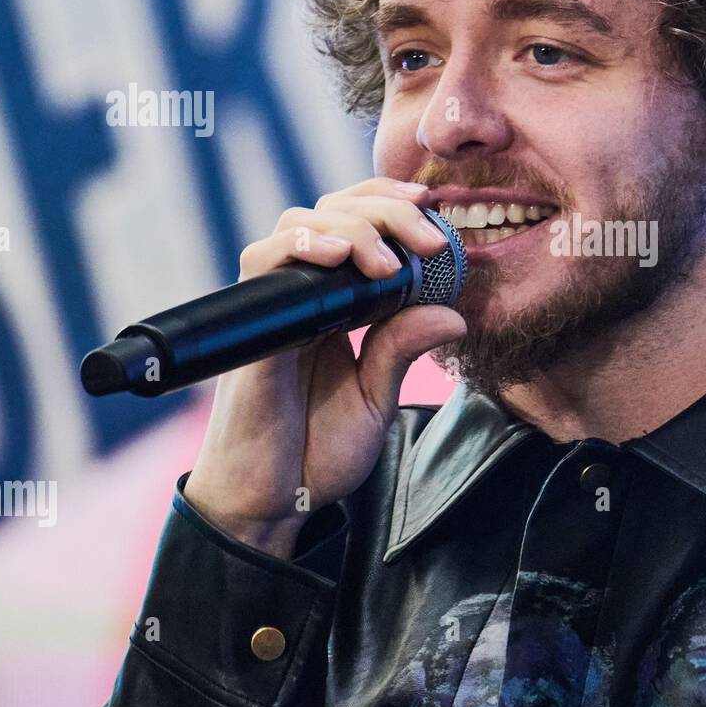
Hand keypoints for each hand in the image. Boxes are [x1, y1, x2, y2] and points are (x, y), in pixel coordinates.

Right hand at [183, 177, 465, 557]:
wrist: (272, 502)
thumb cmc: (316, 451)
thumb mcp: (376, 398)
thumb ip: (403, 350)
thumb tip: (453, 313)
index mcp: (336, 304)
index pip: (358, 224)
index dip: (390, 205)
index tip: (434, 209)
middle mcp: (303, 295)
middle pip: (333, 211)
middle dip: (384, 209)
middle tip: (428, 236)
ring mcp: (275, 306)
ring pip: (301, 223)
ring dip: (350, 225)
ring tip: (386, 259)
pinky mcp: (252, 326)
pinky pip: (264, 262)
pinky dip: (302, 245)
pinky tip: (339, 256)